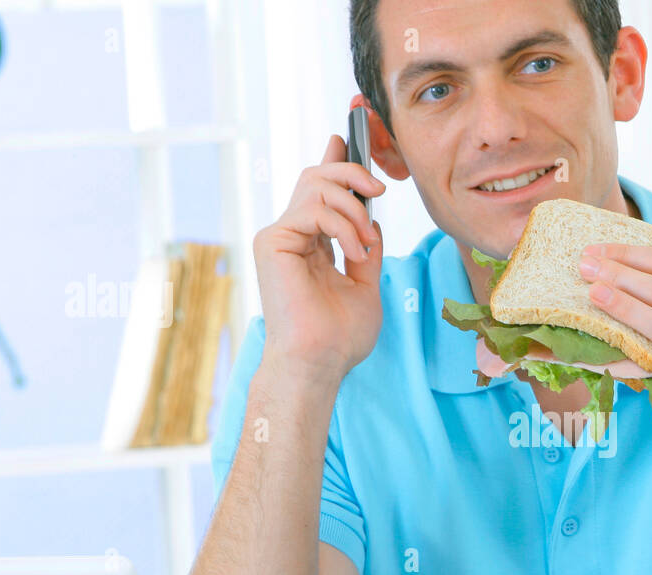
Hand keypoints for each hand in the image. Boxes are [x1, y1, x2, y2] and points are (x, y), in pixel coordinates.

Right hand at [252, 134, 386, 387]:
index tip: (352, 135)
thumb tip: (373, 219)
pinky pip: (313, 208)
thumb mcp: (365, 285)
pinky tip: (353, 253)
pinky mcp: (273, 241)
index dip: (336, 158)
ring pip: (316, 184)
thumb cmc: (339, 337)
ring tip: (365, 244)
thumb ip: (366, 249)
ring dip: (353, 208)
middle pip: (316, 175)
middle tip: (378, 189)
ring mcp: (279, 236)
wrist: (319, 364)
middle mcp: (291, 234)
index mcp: (310, 243)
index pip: (320, 189)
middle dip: (352, 170)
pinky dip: (343, 225)